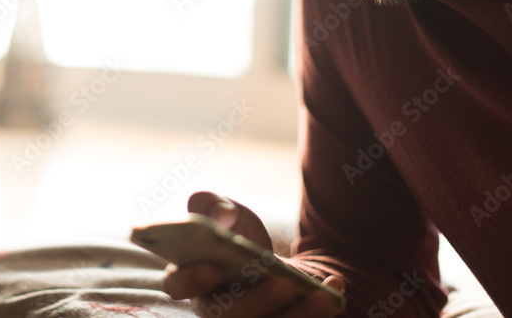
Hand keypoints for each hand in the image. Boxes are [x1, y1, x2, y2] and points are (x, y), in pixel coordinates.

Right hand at [162, 191, 345, 316]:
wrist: (272, 252)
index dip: (192, 279)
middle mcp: (212, 307)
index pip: (177, 284)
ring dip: (297, 314)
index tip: (216, 265)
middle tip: (284, 281)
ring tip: (322, 293)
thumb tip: (222, 215)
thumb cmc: (237, 232)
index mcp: (188, 275)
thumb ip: (211, 204)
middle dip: (258, 301)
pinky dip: (316, 313)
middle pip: (226, 316)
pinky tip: (334, 288)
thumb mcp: (225, 210)